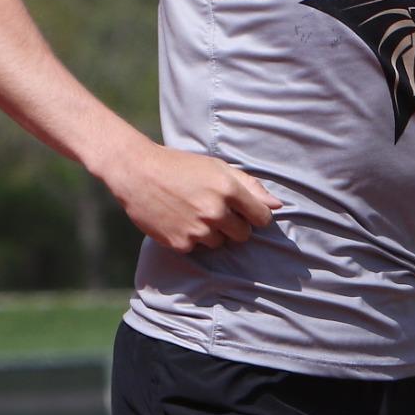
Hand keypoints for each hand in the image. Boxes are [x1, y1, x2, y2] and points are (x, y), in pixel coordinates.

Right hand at [105, 143, 282, 252]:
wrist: (137, 173)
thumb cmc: (180, 166)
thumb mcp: (217, 167)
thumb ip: (250, 186)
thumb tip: (277, 206)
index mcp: (228, 189)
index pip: (262, 217)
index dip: (255, 215)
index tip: (245, 212)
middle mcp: (215, 212)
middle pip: (243, 235)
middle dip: (234, 225)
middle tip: (214, 210)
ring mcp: (197, 230)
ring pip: (220, 243)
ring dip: (212, 233)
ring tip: (192, 212)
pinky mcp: (180, 243)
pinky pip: (197, 248)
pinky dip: (191, 238)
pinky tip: (178, 219)